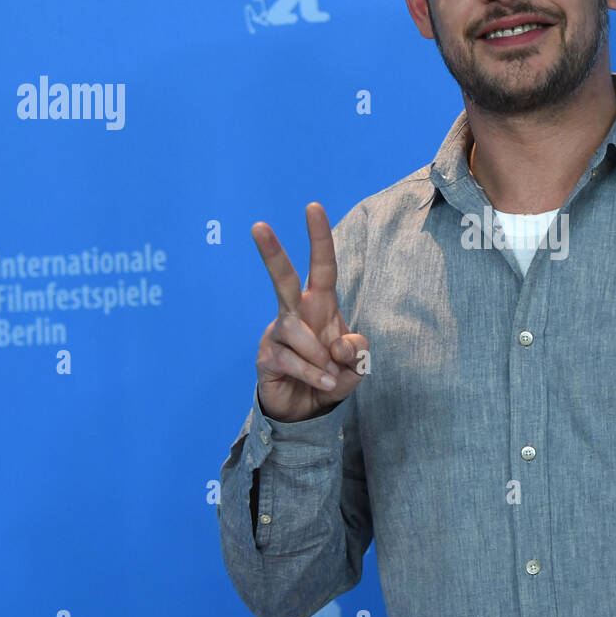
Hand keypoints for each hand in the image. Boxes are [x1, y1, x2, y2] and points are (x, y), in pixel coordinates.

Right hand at [252, 203, 367, 422]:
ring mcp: (277, 332)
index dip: (320, 238)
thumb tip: (336, 345)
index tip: (313, 207)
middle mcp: (295, 312)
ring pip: (297, 332)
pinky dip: (313, 375)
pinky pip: (292, 360)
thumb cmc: (332, 375)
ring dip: (321, 359)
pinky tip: (322, 385)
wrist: (307, 409)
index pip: (323, 266)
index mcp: (321, 304)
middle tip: (258, 226)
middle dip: (272, 252)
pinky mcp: (266, 356)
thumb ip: (357, 352)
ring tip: (330, 375)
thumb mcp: (356, 365)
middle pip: (282, 278)